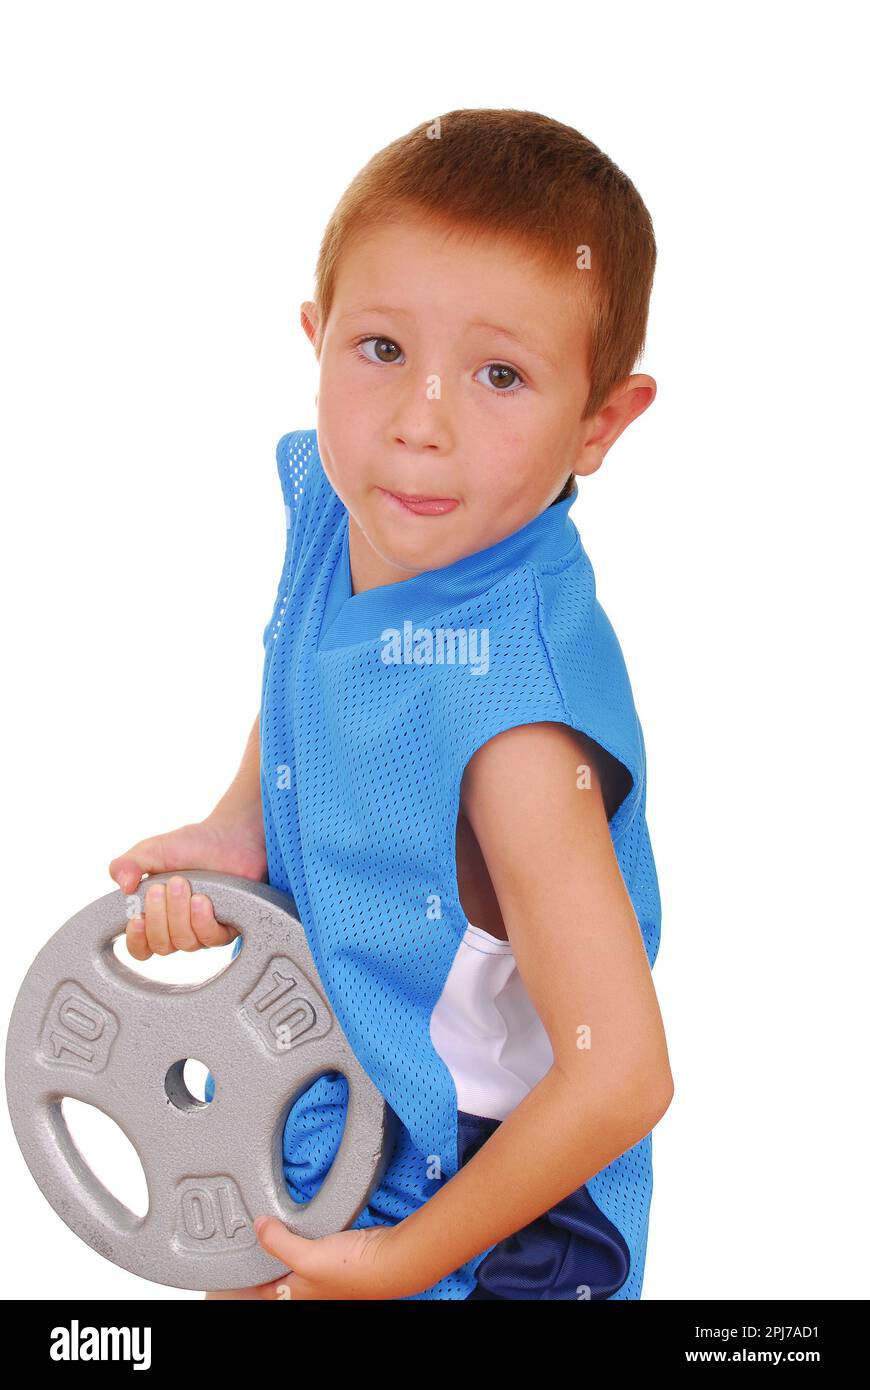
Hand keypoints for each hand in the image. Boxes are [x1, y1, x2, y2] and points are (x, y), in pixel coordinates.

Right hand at [108, 817, 266, 959]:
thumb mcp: (151, 851)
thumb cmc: (191, 845)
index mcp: (157, 916)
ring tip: (184, 884)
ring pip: (185, 943)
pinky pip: (211, 939)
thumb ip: (127, 865)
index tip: (136, 917)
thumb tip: (122, 886)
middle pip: (162, 946)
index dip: (136, 940)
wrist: (228, 835)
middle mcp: (180, 928)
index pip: (141, 948)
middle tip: (163, 886)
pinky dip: (202, 920)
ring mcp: (203, 930)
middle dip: (159, 916)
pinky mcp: (227, 926)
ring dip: (180, 913)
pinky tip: (202, 900)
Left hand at [204, 1216, 410, 1300]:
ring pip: (292, 1254)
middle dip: (262, 1250)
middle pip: (274, 1269)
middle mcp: (305, 1286)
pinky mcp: (334, 1252)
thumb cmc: (352, 1269)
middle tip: (248, 1226)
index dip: (244, 1270)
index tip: (232, 1247)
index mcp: (293, 1295)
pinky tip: (300, 1217)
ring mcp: (320, 1270)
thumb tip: (257, 1225)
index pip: (257, 1287)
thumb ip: (278, 1242)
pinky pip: (310, 1242)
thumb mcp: (306, 1256)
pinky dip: (303, 1231)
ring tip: (269, 1218)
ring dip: (283, 1238)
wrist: (391, 1259)